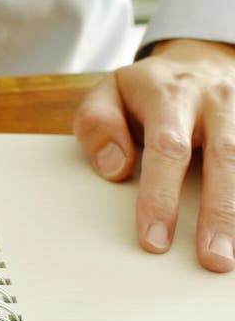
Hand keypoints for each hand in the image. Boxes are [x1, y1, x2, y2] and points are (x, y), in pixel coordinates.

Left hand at [74, 39, 234, 272]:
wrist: (199, 61)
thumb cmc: (146, 91)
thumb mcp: (107, 95)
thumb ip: (98, 126)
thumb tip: (116, 168)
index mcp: (169, 95)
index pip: (167, 149)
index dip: (161, 196)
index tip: (154, 239)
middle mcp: (216, 101)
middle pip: (226, 157)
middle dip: (220, 213)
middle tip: (213, 259)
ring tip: (233, 256)